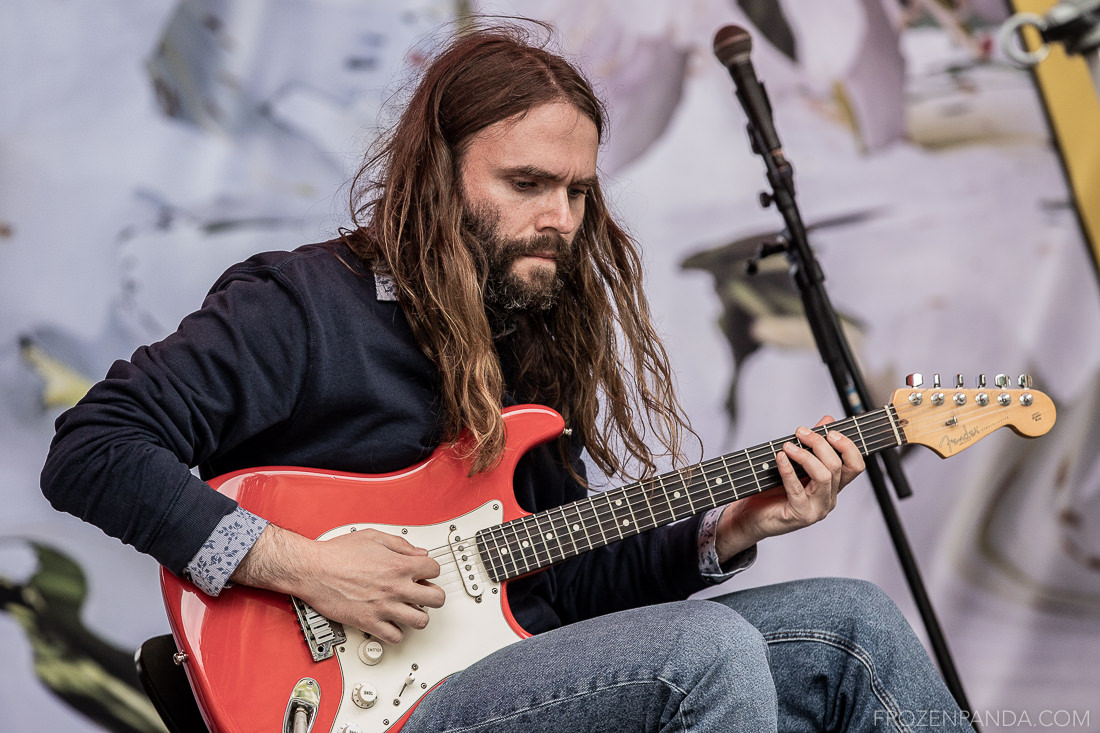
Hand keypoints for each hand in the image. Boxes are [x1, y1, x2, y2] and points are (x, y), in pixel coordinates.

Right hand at [230, 524, 444, 643]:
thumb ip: (400, 545)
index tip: (425, 574)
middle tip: (424, 594)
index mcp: (398, 565)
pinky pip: (394, 637)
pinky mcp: (369, 622)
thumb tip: (418, 554)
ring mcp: (384, 607)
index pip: (435, 570)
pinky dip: (396, 633)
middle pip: (436, 599)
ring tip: (410, 610)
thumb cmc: (337, 553)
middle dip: (433, 595)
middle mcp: (395, 588)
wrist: (313, 570)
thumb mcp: (373, 537)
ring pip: (420, 621)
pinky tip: (391, 623)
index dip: (431, 571)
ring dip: (418, 616)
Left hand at [714, 416, 863, 562]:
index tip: (830, 430)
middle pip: (837, 466)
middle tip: (800, 431)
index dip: (848, 446)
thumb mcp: (794, 463)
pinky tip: (780, 458)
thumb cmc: (772, 490)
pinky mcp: (800, 516)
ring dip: (805, 456)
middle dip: (819, 443)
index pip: (855, 465)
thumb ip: (812, 444)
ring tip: (787, 445)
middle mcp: (829, 498)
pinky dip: (788, 470)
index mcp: (833, 486)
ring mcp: (817, 509)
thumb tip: (827, 419)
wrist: (752, 518)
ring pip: (824, 477)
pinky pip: (798, 490)